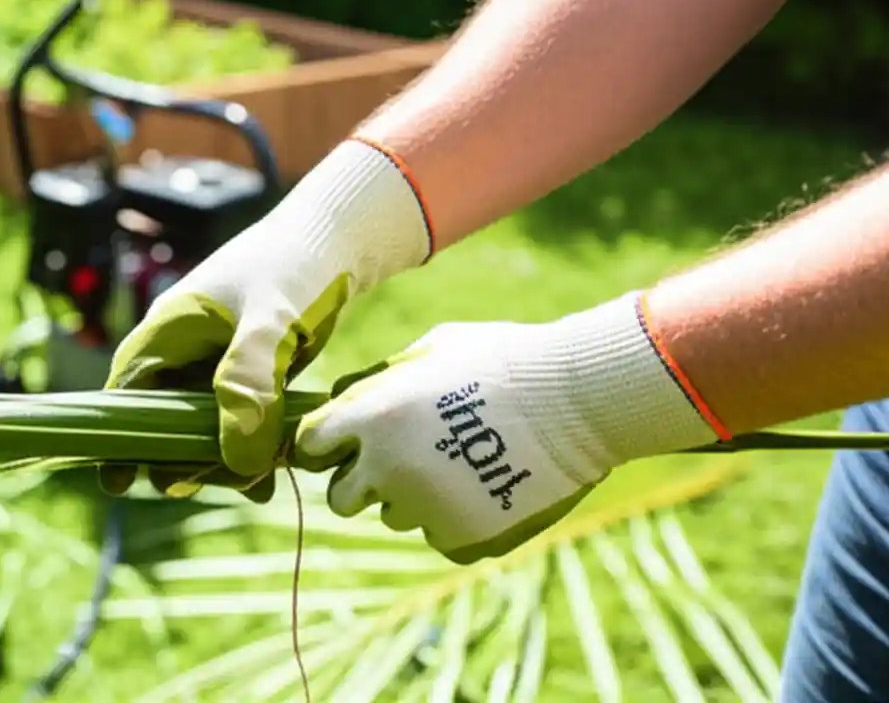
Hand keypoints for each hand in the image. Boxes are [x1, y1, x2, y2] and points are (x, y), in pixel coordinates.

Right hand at [102, 138, 431, 499]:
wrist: (337, 245)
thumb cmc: (294, 270)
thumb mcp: (270, 324)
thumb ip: (248, 386)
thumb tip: (236, 463)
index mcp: (166, 334)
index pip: (123, 395)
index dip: (116, 440)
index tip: (120, 483)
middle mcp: (181, 354)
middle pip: (160, 425)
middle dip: (187, 461)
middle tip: (234, 481)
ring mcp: (212, 369)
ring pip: (199, 432)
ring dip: (223, 462)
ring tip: (262, 484)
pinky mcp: (245, 379)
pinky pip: (235, 424)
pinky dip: (250, 449)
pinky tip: (274, 470)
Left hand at [292, 294, 719, 562]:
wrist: (578, 399)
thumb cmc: (502, 361)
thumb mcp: (431, 348)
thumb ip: (378, 379)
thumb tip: (341, 397)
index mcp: (370, 416)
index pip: (310, 445)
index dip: (326, 442)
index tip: (345, 440)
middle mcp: (386, 468)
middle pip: (342, 497)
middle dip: (362, 480)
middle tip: (403, 458)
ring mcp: (422, 509)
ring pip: (394, 515)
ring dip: (414, 495)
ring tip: (462, 460)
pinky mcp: (460, 539)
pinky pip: (437, 534)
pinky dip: (454, 516)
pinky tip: (486, 483)